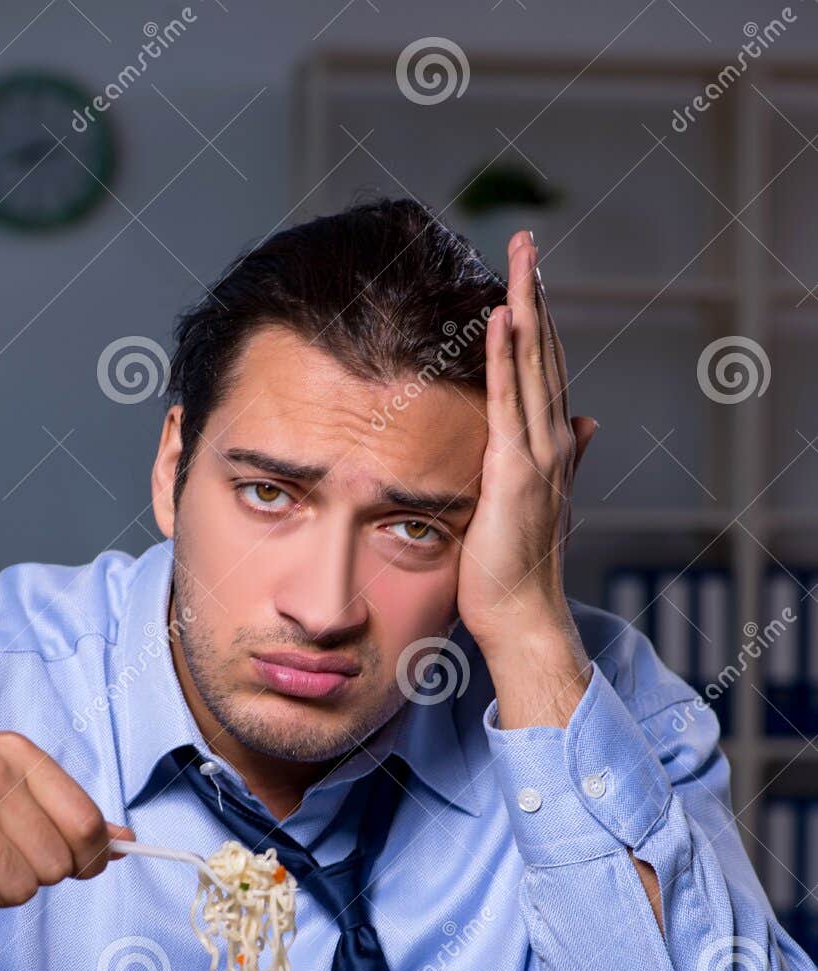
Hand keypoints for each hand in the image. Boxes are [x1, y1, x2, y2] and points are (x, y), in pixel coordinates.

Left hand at [457, 229, 599, 659]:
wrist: (522, 614)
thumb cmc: (517, 567)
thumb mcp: (537, 501)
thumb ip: (562, 457)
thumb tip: (587, 422)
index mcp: (553, 445)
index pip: (546, 367)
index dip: (540, 317)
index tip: (529, 272)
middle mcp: (553, 441)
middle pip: (544, 351)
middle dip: (534, 293)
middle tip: (525, 240)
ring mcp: (538, 454)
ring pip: (532, 365)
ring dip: (524, 307)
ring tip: (518, 256)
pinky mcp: (515, 472)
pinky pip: (508, 403)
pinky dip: (505, 358)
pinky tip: (500, 319)